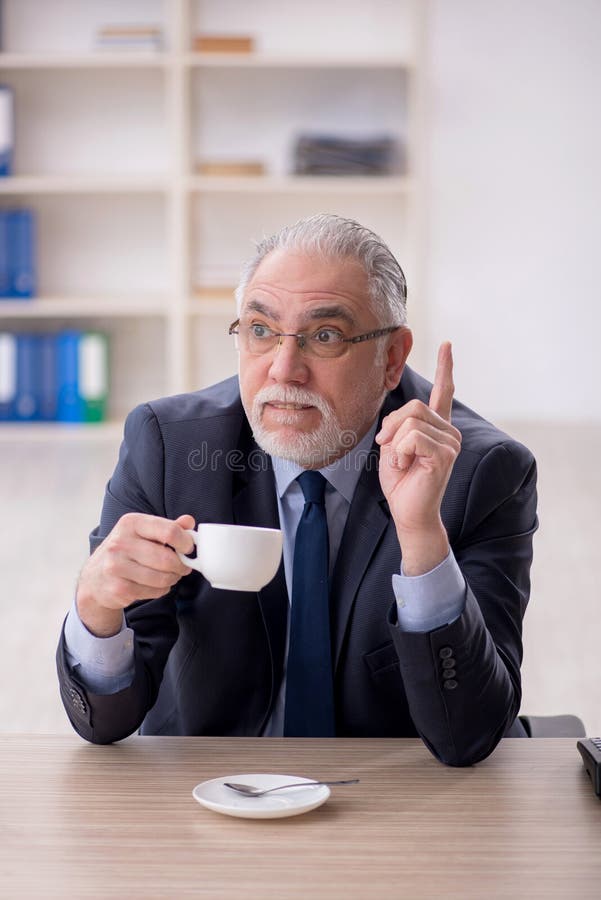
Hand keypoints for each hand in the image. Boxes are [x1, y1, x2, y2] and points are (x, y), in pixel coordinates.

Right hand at [76, 513, 194, 636]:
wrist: (95, 577)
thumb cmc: (126, 551)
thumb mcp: (144, 532)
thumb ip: (168, 526)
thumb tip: (189, 521)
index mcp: (130, 523)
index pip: (169, 531)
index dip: (185, 542)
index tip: (189, 548)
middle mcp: (120, 543)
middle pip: (166, 558)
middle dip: (181, 565)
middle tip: (183, 567)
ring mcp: (116, 567)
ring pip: (162, 578)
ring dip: (172, 579)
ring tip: (168, 575)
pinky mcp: (118, 589)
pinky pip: (154, 591)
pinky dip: (160, 590)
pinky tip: (153, 584)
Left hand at [376, 342, 461, 574]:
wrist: (407, 511)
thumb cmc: (401, 482)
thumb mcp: (393, 446)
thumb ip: (398, 426)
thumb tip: (400, 418)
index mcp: (437, 427)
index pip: (443, 391)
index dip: (445, 367)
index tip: (447, 345)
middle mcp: (449, 431)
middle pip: (411, 407)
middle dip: (391, 428)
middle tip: (389, 450)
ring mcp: (450, 442)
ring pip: (410, 422)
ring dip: (395, 444)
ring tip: (402, 463)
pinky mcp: (445, 453)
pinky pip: (412, 437)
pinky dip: (400, 452)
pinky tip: (406, 467)